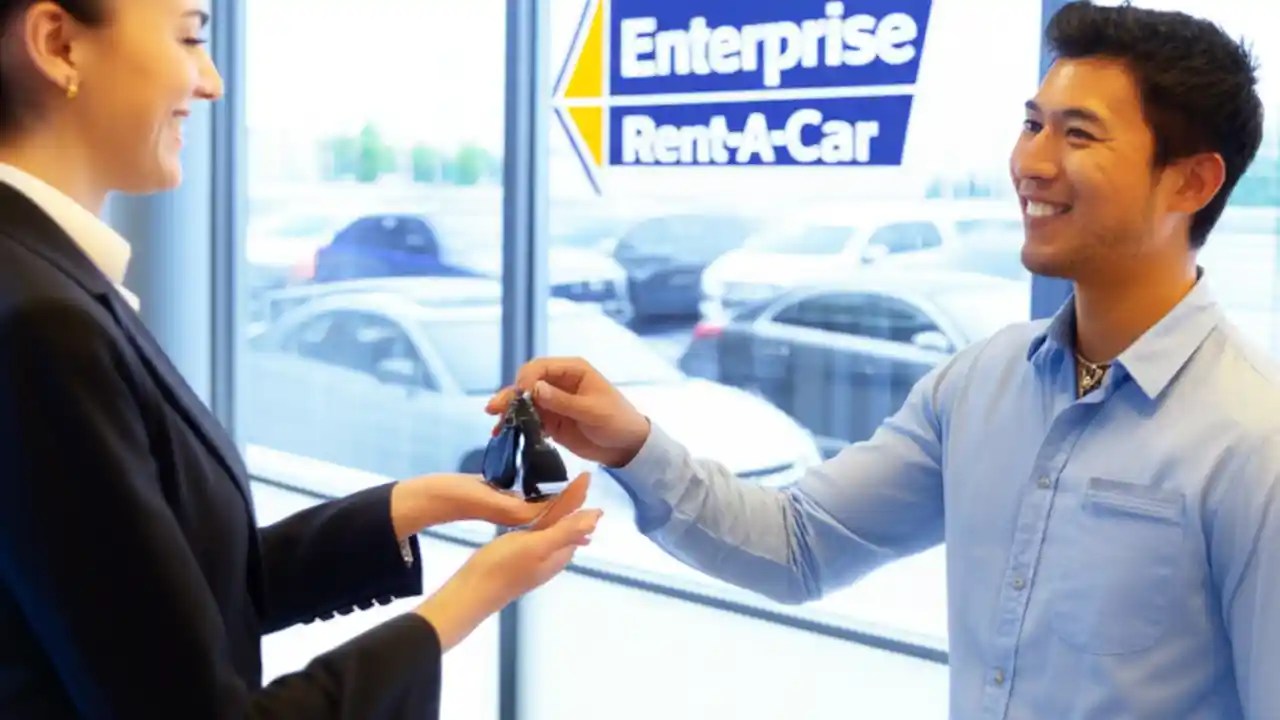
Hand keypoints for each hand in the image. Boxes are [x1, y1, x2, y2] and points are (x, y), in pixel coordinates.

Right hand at [416, 474, 600, 650]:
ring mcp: (535, 558)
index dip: (580, 498)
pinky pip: (537, 533)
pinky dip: (542, 519)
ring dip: (559, 511)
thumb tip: (598, 517)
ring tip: (561, 489)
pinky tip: (536, 514)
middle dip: (573, 504)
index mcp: (560, 552)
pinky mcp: (518, 556)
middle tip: (577, 477)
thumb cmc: (503, 567)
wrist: (471, 592)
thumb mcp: (537, 545)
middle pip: (566, 525)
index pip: (577, 521)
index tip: (585, 474)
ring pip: (552, 529)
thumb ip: (566, 531)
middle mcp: (552, 556)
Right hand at [485, 357, 650, 467]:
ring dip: (509, 411)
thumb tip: (535, 389)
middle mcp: (559, 382)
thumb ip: (562, 401)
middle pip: (527, 383)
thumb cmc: (616, 421)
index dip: (526, 380)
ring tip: (495, 425)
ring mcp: (553, 402)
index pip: (540, 367)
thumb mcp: (592, 411)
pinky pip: (529, 419)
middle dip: (511, 395)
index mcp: (572, 370)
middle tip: (494, 410)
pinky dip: (516, 425)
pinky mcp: (550, 421)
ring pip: (524, 402)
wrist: (626, 447)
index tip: (520, 397)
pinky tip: (504, 433)